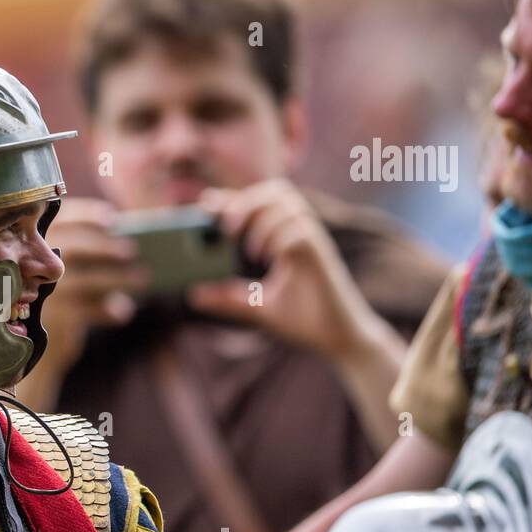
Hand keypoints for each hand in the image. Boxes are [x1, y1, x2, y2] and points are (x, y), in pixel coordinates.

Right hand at [37, 197, 148, 372]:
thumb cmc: (44, 306)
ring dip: (119, 277)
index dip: (86, 216)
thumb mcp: (53, 280)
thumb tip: (125, 247)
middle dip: (106, 247)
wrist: (20, 352)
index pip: (58, 223)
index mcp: (28, 249)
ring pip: (89, 280)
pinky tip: (123, 311)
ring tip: (142, 278)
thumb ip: (77, 260)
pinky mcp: (58, 320)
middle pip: (75, 248)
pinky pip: (92, 310)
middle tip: (131, 249)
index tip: (110, 217)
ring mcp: (44, 295)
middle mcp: (32, 269)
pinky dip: (110, 310)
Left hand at [186, 180, 373, 359]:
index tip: (206, 205)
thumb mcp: (257, 308)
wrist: (338, 340)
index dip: (234, 198)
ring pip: (290, 205)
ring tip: (248, 249)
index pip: (260, 203)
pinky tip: (266, 258)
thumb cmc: (305, 320)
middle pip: (278, 191)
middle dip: (247, 201)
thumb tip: (193, 294)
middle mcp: (301, 234)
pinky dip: (278, 238)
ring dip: (262, 220)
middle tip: (227, 227)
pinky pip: (301, 232)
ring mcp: (313, 244)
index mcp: (286, 239)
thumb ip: (228, 298)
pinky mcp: (322, 258)